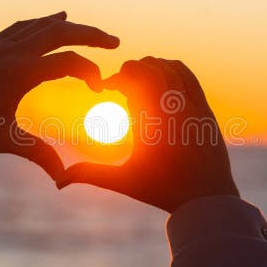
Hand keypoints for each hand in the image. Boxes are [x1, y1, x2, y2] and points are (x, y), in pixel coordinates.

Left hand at [0, 12, 118, 178]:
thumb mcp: (2, 139)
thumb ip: (37, 154)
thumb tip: (63, 179)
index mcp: (22, 72)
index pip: (70, 62)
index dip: (91, 73)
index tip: (99, 91)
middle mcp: (15, 50)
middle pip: (63, 31)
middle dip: (92, 34)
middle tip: (116, 41)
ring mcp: (2, 42)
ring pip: (44, 24)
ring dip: (71, 26)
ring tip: (90, 32)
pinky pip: (24, 25)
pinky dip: (44, 22)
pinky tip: (52, 20)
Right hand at [56, 57, 238, 212]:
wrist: (208, 200)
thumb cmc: (163, 191)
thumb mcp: (123, 181)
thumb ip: (90, 175)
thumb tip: (58, 182)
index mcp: (151, 119)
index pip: (133, 76)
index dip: (115, 77)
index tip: (105, 89)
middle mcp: (174, 107)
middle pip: (150, 66)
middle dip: (130, 71)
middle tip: (119, 88)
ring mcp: (193, 105)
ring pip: (170, 66)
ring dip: (150, 68)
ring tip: (138, 85)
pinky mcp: (205, 109)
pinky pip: (188, 75)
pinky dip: (171, 70)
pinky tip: (159, 85)